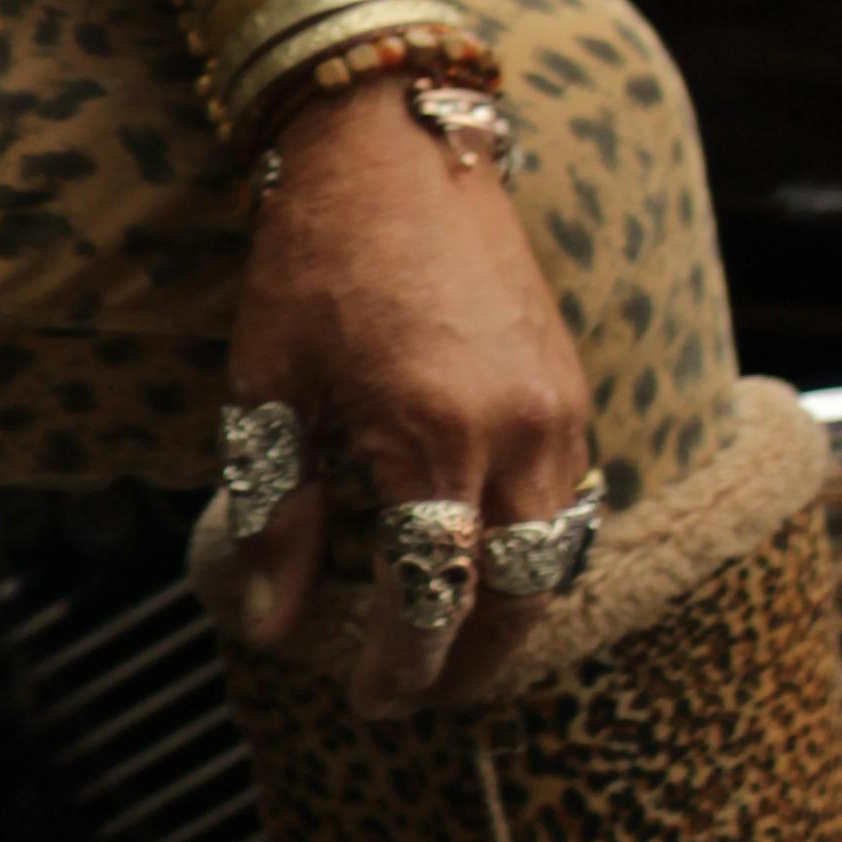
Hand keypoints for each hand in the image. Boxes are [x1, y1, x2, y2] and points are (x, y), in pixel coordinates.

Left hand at [222, 80, 592, 709]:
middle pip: (516, 598)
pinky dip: (534, 548)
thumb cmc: (316, 256)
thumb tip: (269, 621)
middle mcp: (516, 433)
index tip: (371, 700)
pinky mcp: (572, 383)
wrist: (394, 142)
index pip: (433, 598)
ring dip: (511, 612)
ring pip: (555, 556)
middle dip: (472, 663)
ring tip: (454, 643)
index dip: (404, 664)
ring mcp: (558, 408)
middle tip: (422, 693)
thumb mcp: (271, 384)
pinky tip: (486, 557)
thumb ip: (275, 509)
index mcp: (433, 436)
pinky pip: (570, 498)